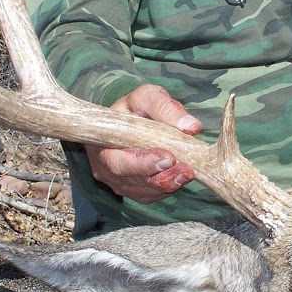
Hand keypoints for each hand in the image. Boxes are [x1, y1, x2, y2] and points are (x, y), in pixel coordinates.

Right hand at [87, 84, 201, 201]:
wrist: (133, 120)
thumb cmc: (136, 107)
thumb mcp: (147, 97)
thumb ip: (166, 108)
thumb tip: (191, 127)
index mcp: (100, 142)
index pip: (117, 160)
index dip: (142, 162)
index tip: (169, 157)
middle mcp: (104, 167)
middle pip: (131, 180)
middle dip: (161, 177)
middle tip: (186, 170)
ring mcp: (117, 182)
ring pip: (144, 190)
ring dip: (169, 184)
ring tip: (189, 172)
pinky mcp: (133, 190)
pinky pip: (151, 195)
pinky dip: (168, 188)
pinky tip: (182, 176)